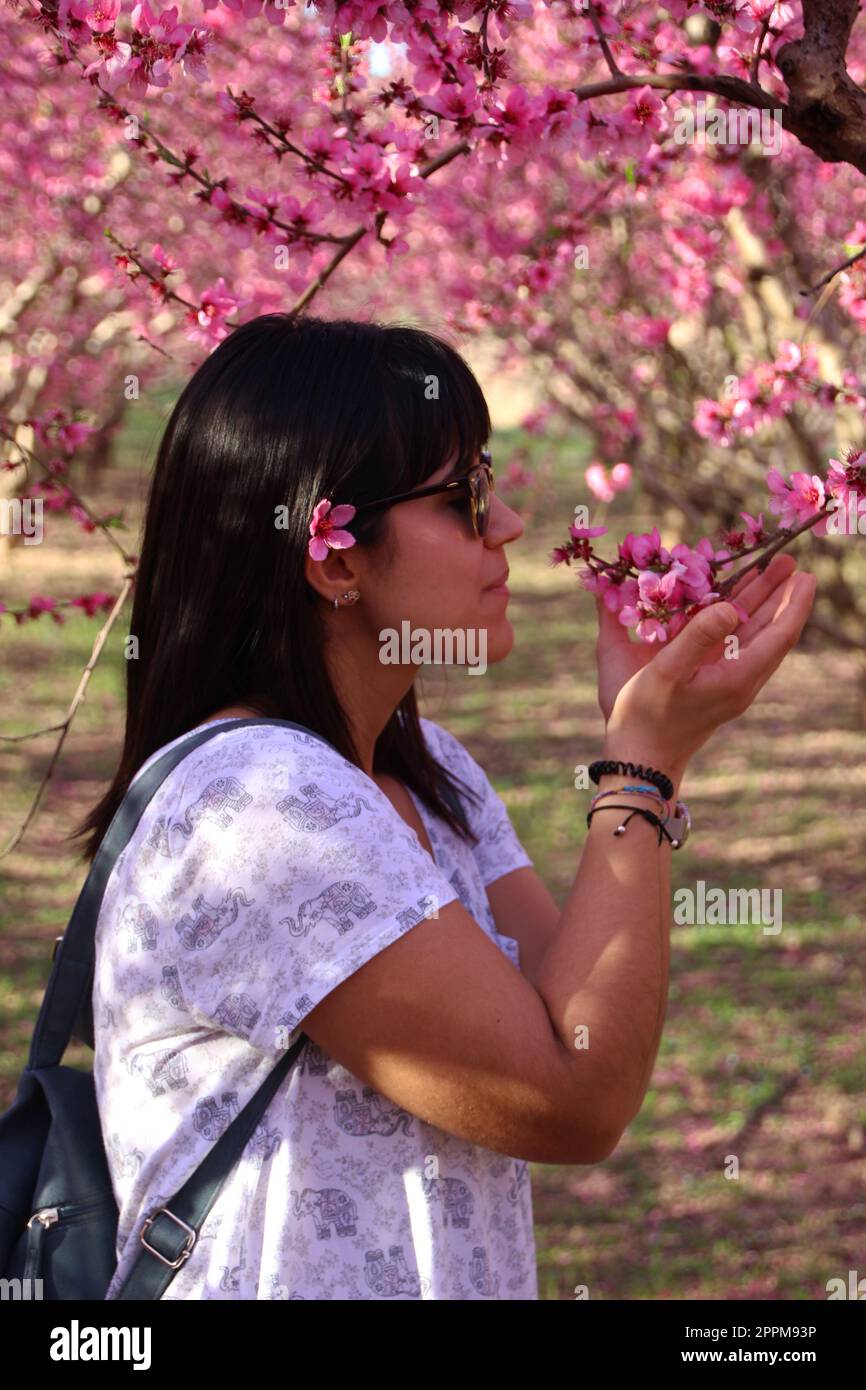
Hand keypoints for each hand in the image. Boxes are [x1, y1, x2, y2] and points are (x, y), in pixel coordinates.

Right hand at [595, 552, 807, 724]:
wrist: (640, 761)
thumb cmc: (645, 717)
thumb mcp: (665, 672)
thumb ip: (697, 637)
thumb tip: (730, 606)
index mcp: (736, 678)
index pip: (779, 636)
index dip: (795, 604)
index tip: (807, 575)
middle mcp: (741, 680)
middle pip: (770, 631)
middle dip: (781, 593)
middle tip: (789, 559)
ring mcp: (730, 683)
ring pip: (754, 636)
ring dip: (762, 602)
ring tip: (771, 569)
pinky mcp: (715, 684)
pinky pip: (736, 644)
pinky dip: (740, 617)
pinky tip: (733, 601)